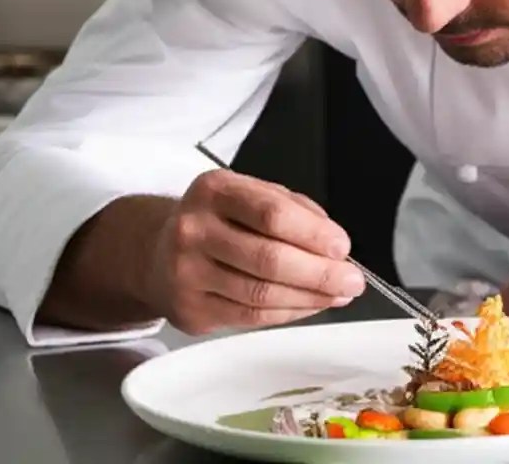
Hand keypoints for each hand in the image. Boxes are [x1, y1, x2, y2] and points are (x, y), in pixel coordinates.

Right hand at [140, 170, 364, 333]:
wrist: (157, 253)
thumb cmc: (217, 222)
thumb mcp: (250, 196)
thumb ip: (294, 211)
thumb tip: (334, 244)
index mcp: (215, 190)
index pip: (272, 213)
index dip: (314, 234)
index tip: (342, 247)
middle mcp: (195, 229)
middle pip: (269, 258)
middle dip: (320, 273)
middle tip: (351, 279)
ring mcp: (188, 272)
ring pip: (262, 294)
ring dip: (310, 298)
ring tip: (336, 294)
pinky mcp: (191, 309)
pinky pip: (251, 318)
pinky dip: (289, 313)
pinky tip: (309, 305)